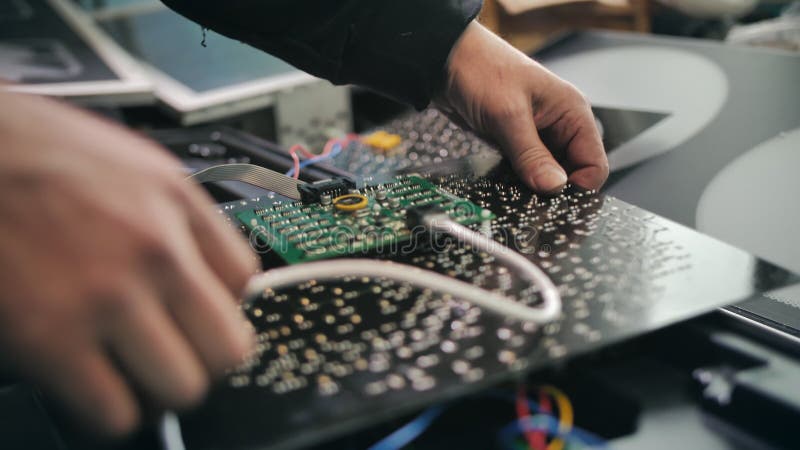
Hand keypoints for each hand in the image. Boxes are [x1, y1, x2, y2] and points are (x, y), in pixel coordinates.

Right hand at [0, 92, 256, 435]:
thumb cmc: (33, 152)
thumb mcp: (132, 162)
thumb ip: (178, 214)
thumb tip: (206, 266)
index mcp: (175, 203)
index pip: (244, 283)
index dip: (223, 308)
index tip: (201, 317)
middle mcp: (154, 251)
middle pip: (228, 348)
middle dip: (205, 360)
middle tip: (177, 356)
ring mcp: (107, 298)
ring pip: (182, 388)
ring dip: (161, 391)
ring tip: (135, 375)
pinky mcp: (50, 338)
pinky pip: (114, 413)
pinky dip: (111, 412)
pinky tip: (94, 388)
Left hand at [437, 22, 607, 192]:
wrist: (446, 62)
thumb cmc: (481, 70)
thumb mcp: (508, 115)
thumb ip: (532, 154)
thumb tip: (554, 187)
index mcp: (572, 112)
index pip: (594, 164)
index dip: (579, 187)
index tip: (555, 201)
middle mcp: (561, 126)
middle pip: (573, 174)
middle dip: (556, 191)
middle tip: (534, 203)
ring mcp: (539, 136)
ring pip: (549, 176)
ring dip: (535, 188)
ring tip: (517, 194)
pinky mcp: (517, 144)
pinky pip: (527, 171)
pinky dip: (520, 182)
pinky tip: (507, 187)